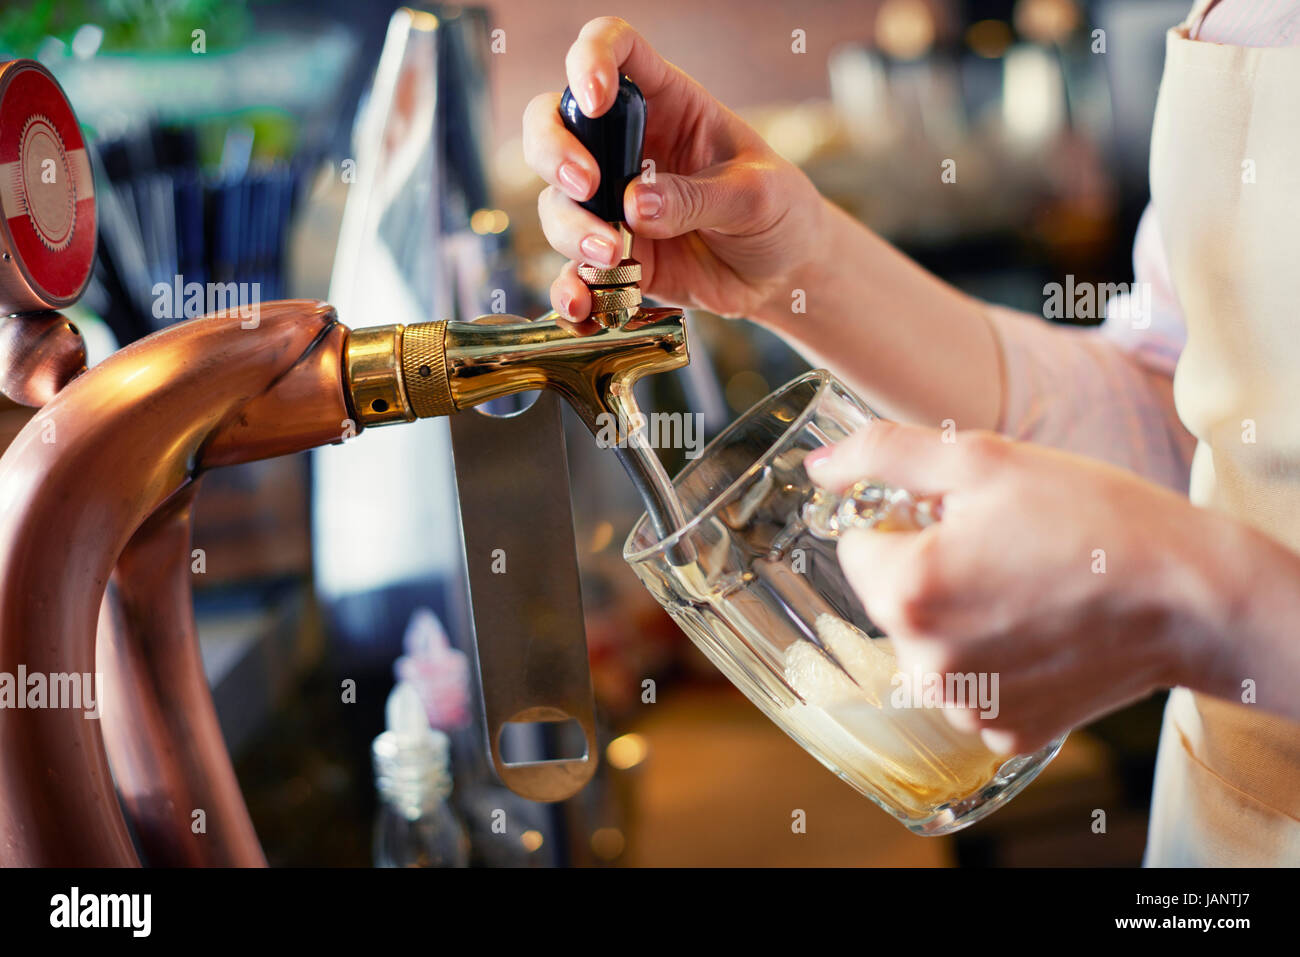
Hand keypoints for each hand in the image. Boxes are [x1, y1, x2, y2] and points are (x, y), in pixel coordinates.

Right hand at [524, 17, 826, 322]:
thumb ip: (698, 196)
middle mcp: (627, 148)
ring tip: (614, 257)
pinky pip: (572, 270)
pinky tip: (582, 304)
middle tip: (586, 186)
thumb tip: (636, 206)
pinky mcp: (611, 257)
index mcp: (667, 105)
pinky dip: (569, 289)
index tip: (597, 97)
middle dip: (554, 152)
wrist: (783, 275)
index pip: (615, 51)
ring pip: (556, 202)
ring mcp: (613, 204)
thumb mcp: (756, 194)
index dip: (591, 59)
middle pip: (554, 123)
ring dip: (571, 229)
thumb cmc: (779, 212)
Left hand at [803, 419, 1244, 754]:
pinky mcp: (1004, 734)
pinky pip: (970, 687)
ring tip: (1028, 588)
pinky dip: (994, 661)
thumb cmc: (1091, 518)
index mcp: (907, 589)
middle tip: (1002, 547)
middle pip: (891, 598)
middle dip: (929, 568)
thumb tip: (819, 466)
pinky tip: (1042, 633)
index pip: (857, 545)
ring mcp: (964, 706)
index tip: (957, 516)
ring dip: (959, 617)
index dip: (903, 521)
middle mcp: (923, 661)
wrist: (1191, 597)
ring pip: (928, 644)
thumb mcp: (982, 460)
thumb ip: (885, 455)